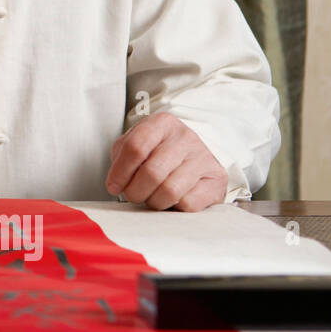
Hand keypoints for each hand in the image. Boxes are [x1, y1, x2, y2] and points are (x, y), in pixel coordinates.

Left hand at [105, 112, 227, 210]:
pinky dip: (175, 207)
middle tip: (133, 195)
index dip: (120, 172)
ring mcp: (204, 158)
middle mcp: (185, 137)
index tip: (113, 186)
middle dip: (135, 191)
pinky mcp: (217, 179)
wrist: (194, 155)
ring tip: (152, 197)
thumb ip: (122, 158)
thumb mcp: (136, 145)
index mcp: (162, 124)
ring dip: (154, 201)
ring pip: (170, 190)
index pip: (135, 147)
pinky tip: (172, 199)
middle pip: (152, 172)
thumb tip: (115, 184)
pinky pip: (188, 203)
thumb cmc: (158, 151)